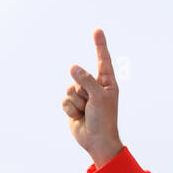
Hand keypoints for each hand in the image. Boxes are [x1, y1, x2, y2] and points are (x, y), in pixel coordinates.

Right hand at [62, 28, 122, 165]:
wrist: (97, 142)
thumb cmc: (104, 121)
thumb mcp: (98, 97)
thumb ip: (86, 79)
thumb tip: (73, 67)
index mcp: (107, 84)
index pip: (102, 60)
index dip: (99, 45)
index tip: (97, 30)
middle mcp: (95, 87)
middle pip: (79, 77)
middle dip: (82, 91)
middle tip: (92, 106)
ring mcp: (83, 96)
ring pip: (70, 89)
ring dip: (77, 102)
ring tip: (86, 112)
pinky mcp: (73, 106)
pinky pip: (65, 100)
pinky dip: (70, 109)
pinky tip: (79, 117)